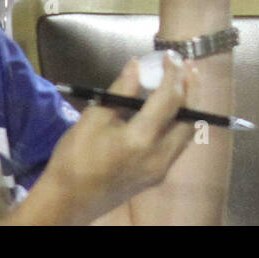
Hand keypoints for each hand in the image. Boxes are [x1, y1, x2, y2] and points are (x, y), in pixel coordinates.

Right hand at [35, 52, 196, 224]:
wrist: (67, 202)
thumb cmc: (74, 158)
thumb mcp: (93, 118)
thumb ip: (120, 90)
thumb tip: (137, 64)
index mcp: (140, 139)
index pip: (168, 99)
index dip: (172, 73)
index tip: (170, 55)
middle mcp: (159, 155)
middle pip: (189, 116)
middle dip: (191, 87)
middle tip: (188, 65)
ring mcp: (161, 169)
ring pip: (188, 132)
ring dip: (190, 105)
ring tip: (186, 81)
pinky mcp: (158, 176)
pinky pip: (179, 144)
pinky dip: (181, 122)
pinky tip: (174, 108)